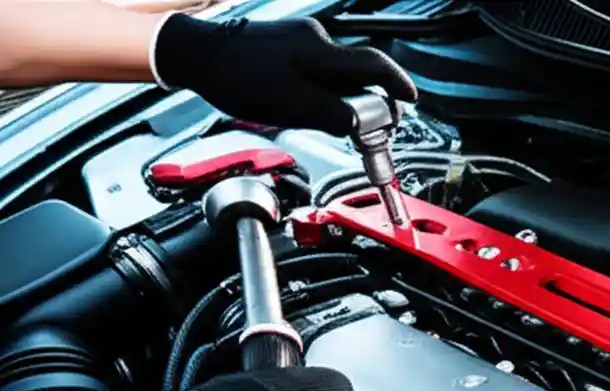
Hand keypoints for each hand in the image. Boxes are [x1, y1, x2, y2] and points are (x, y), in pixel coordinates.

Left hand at [151, 15, 416, 135]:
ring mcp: (301, 41)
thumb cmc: (235, 77)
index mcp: (320, 53)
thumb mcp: (287, 105)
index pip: (375, 65)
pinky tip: (313, 106)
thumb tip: (356, 123)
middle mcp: (315, 41)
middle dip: (374, 99)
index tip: (409, 101)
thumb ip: (328, 114)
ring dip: (348, 97)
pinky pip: (320, 70)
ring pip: (339, 73)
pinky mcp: (287, 47)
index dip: (399, 85)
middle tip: (376, 127)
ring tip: (340, 122)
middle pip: (361, 71)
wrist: (196, 54)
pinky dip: (327, 90)